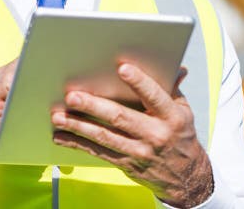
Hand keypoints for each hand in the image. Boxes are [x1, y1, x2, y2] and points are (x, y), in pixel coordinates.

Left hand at [51, 64, 213, 207]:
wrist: (185, 177)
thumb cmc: (181, 137)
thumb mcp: (184, 111)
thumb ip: (173, 89)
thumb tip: (176, 67)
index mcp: (171, 117)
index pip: (154, 96)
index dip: (139, 82)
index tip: (122, 68)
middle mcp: (154, 135)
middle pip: (120, 118)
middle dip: (94, 106)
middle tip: (72, 96)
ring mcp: (139, 152)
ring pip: (104, 137)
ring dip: (78, 126)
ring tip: (58, 116)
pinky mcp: (126, 164)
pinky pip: (99, 152)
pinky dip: (78, 144)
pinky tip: (61, 136)